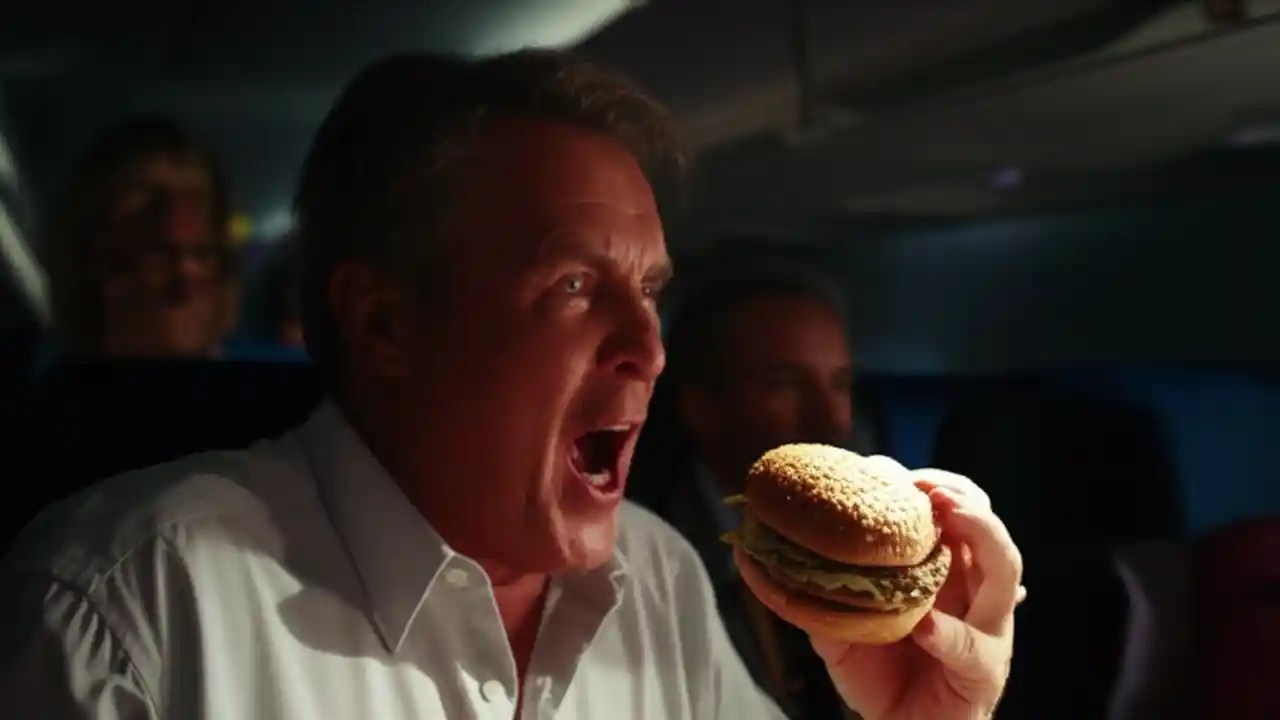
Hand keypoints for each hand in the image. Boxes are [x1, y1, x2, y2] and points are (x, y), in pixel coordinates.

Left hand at [811, 461, 1022, 719]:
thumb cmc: (880, 675)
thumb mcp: (838, 628)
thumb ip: (808, 596)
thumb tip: (751, 557)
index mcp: (942, 568)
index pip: (947, 507)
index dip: (921, 481)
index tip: (878, 468)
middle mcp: (971, 587)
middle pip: (984, 520)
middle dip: (956, 492)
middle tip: (918, 484)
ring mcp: (987, 625)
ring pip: (1004, 566)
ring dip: (978, 532)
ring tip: (944, 515)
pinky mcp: (984, 670)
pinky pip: (972, 647)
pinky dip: (950, 634)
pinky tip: (925, 627)